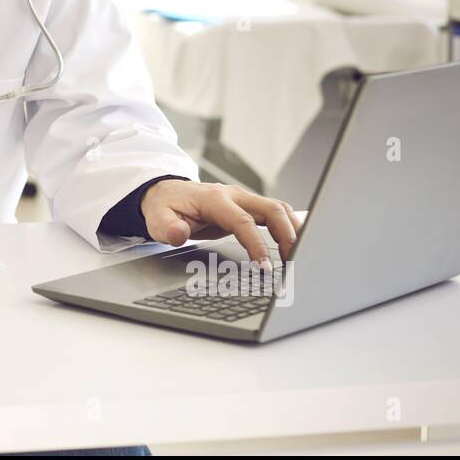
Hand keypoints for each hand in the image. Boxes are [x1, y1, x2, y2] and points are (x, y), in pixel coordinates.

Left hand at [141, 180, 301, 269]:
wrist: (165, 193)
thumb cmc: (165, 206)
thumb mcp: (158, 219)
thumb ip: (168, 227)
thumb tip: (179, 235)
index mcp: (214, 200)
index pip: (243, 222)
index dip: (257, 244)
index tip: (265, 266)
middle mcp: (234, 196)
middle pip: (272, 210)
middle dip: (288, 235)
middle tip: (295, 261)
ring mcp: (243, 199)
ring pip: (279, 208)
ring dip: (293, 229)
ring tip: (301, 255)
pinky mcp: (248, 206)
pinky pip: (275, 212)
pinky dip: (289, 225)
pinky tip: (297, 241)